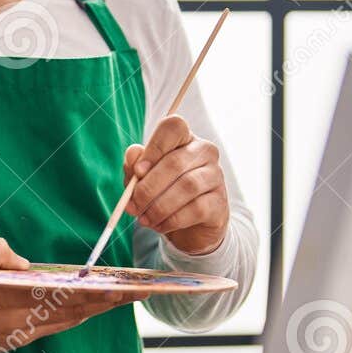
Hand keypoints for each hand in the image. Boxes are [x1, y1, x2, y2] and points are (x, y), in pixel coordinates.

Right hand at [0, 237, 150, 352]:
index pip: (62, 295)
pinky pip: (55, 327)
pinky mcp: (17, 341)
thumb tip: (25, 263)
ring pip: (68, 321)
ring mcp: (20, 335)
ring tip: (125, 296)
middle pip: (74, 311)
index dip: (96, 291)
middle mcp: (20, 323)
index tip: (122, 285)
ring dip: (98, 309)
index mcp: (7, 301)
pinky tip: (93, 307)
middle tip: (141, 290)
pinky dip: (78, 316)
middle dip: (109, 301)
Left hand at [123, 115, 228, 256]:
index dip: (154, 147)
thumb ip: (134, 165)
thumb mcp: (142, 178)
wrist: (189, 226)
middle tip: (132, 205)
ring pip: (186, 187)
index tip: (138, 172)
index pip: (173, 126)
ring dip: (158, 206)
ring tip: (143, 219)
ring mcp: (216, 175)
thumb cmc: (163, 192)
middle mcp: (204, 151)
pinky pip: (195, 209)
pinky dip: (172, 220)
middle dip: (148, 188)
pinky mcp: (220, 201)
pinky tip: (159, 225)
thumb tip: (133, 155)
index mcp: (183, 138)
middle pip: (175, 162)